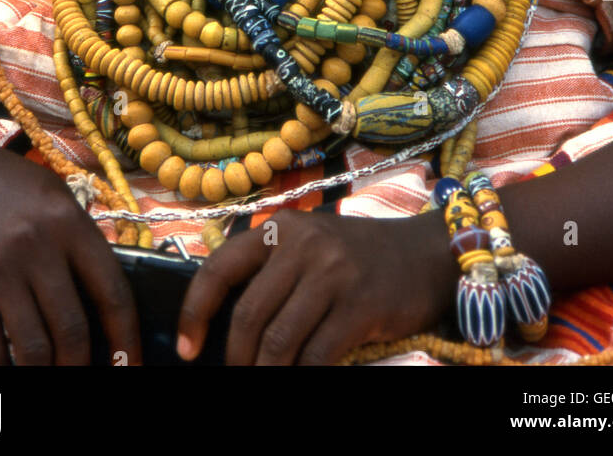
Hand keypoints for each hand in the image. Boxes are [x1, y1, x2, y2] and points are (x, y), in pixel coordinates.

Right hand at [0, 110, 139, 365]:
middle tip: (86, 375)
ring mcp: (0, 270)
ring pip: (33, 347)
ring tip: (55, 376)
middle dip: (82, 366)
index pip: (112, 291)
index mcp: (71, 223)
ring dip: (48, 373)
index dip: (126, 337)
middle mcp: (39, 247)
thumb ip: (83, 242)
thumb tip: (107, 301)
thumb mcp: (58, 198)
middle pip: (72, 329)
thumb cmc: (12, 186)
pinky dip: (5, 371)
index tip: (132, 366)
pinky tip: (15, 373)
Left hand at [176, 209, 455, 365]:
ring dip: (266, 374)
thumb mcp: (310, 248)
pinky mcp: (360, 304)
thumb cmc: (358, 258)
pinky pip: (318, 355)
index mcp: (280, 229)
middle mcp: (303, 244)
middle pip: (249, 314)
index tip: (187, 349)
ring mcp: (333, 272)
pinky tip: (300, 383)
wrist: (425, 254)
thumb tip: (223, 326)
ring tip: (263, 384)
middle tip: (235, 378)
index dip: (195, 312)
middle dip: (235, 359)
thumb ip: (271, 272)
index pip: (220, 268)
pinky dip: (303, 378)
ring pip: (279, 340)